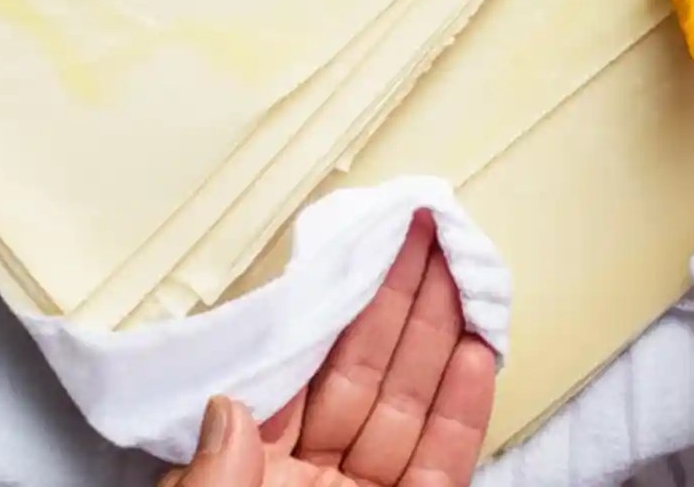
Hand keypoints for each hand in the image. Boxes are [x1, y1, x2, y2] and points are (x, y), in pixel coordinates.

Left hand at [160, 211, 495, 486]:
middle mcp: (314, 479)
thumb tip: (228, 410)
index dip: (333, 313)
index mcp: (256, 472)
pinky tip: (479, 355)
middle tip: (426, 232)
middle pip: (367, 379)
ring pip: (411, 409)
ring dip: (441, 338)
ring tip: (464, 272)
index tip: (358, 254)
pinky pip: (443, 464)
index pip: (300, 378)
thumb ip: (213, 475)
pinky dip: (464, 412)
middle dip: (401, 302)